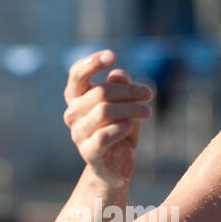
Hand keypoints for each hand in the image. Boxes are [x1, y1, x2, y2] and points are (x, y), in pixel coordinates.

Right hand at [62, 49, 152, 187]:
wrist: (116, 166)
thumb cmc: (119, 130)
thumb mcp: (124, 104)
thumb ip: (121, 87)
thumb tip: (118, 74)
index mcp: (77, 99)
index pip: (77, 75)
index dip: (92, 62)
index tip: (111, 55)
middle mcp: (72, 114)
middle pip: (100, 92)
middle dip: (129, 91)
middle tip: (148, 94)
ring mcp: (78, 134)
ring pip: (104, 111)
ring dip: (131, 108)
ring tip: (148, 111)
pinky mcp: (89, 152)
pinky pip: (107, 134)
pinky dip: (123, 127)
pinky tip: (131, 127)